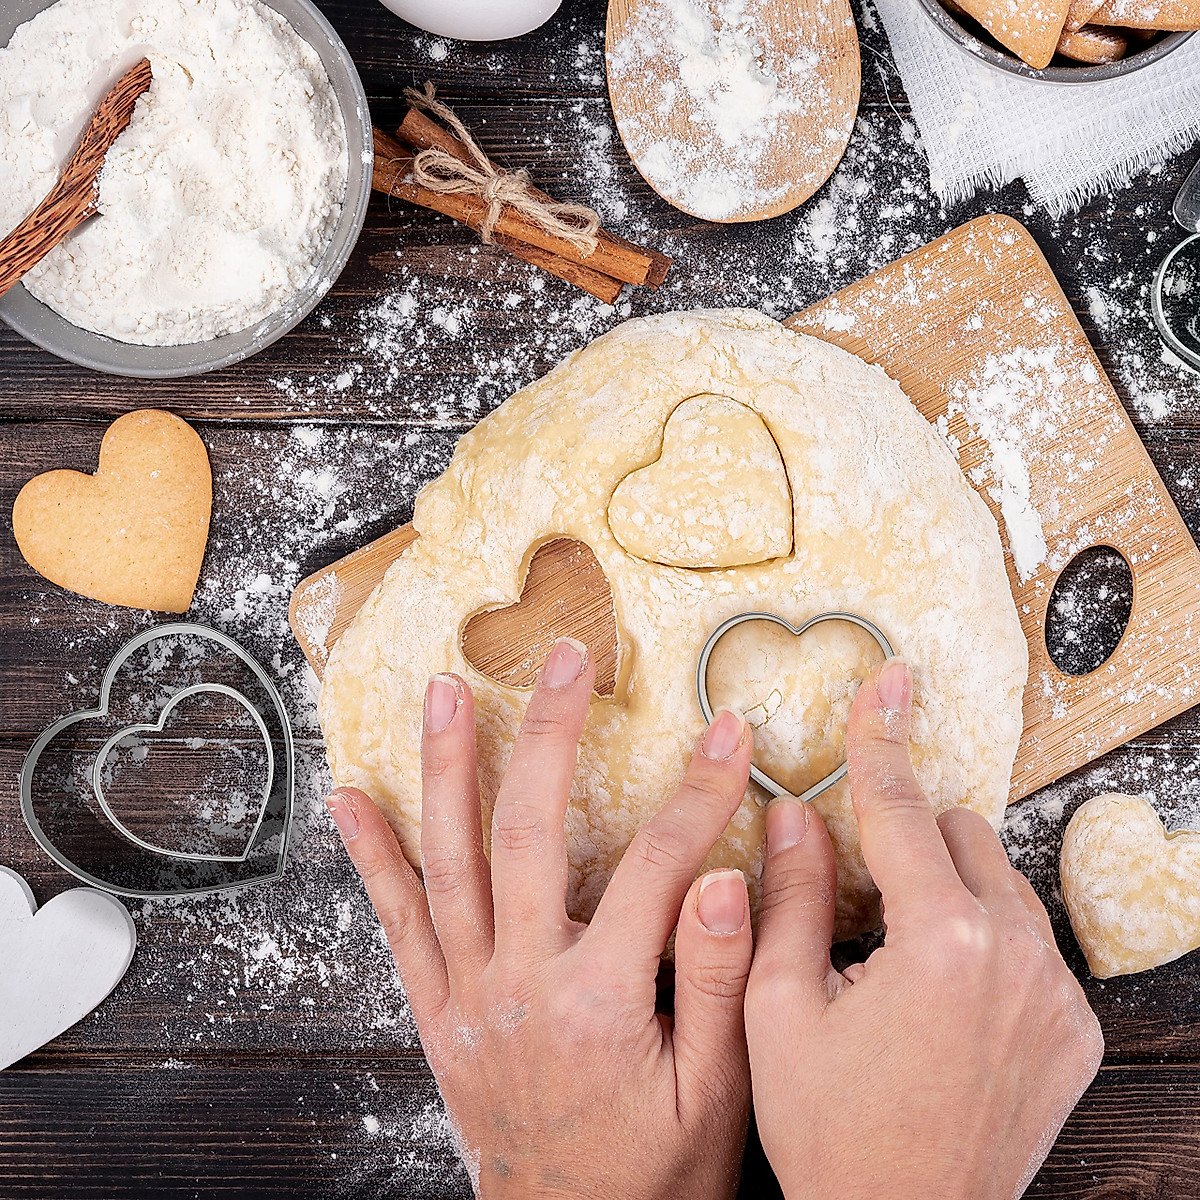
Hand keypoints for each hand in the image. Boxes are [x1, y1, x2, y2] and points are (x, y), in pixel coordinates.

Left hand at [327, 638, 756, 1198]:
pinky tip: (352, 802)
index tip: (726, 732)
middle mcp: (521, 983)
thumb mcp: (719, 1092)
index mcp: (601, 1001)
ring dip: (445, 767)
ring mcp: (469, 993)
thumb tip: (725, 877)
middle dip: (548, 731)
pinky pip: (397, 924)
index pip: (661, 865)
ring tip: (444, 690)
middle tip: (562, 657)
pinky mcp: (439, 1009)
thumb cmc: (657, 1172)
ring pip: (449, 859)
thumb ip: (719, 981)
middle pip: (530, 830)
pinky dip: (373, 858)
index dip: (699, 790)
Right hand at [745, 657, 1102, 1199]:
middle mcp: (1016, 957)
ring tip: (902, 966)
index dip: (880, 737)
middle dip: (909, 846)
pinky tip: (945, 1004)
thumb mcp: (779, 1010)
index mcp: (939, 943)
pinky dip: (986, 946)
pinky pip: (1030, 944)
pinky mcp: (1077, 1030)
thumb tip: (795, 817)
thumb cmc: (831, 1128)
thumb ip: (791, 897)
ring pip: (999, 885)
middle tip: (863, 908)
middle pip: (960, 835)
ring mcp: (1057, 996)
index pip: (899, 810)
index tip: (889, 680)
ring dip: (948, 894)